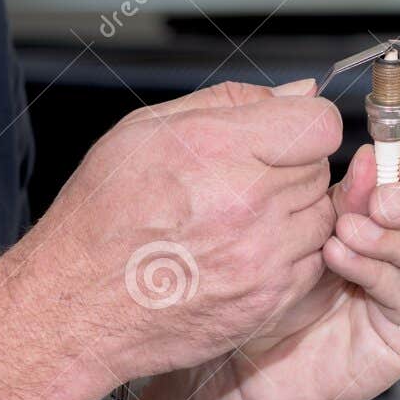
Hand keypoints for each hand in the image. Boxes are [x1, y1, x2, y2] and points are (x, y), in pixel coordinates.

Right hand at [16, 81, 340, 386]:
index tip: (286, 134)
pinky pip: (312, 263)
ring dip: (294, 212)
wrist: (77, 308)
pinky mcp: (268, 300)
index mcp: (217, 149)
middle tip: (244, 180)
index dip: (304, 124)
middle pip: (319, 169)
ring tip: (242, 217)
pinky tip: (246, 252)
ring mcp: (263, 257)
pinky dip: (289, 255)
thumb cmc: (101, 218)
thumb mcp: (145, 130)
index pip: (319, 124)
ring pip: (322, 217)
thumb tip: (300, 91)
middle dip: (291, 167)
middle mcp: (248, 203)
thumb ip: (232, 102)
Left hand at [213, 126, 399, 399]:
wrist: (255, 352)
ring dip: (393, 238)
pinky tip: (341, 258)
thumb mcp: (309, 223)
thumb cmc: (282, 281)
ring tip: (347, 231)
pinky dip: (376, 272)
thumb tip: (370, 156)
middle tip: (380, 201)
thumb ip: (343, 192)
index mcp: (399, 208)